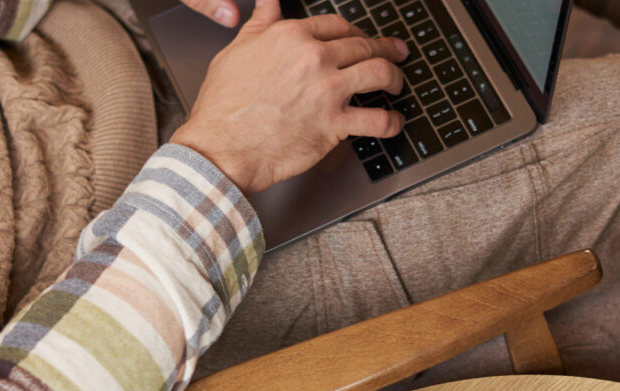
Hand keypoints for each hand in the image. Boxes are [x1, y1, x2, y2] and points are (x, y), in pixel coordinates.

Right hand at [170, 0, 408, 192]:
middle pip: (363, 46)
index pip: (337, 25)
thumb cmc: (223, 106)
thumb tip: (269, 3)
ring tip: (398, 83)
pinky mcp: (334, 125)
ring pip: (379, 73)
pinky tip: (395, 122)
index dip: (354, 32)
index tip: (361, 38)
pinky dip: (392, 122)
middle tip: (395, 54)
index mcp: (291, 37)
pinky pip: (377, 120)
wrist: (221, 147)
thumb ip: (261, 25)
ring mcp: (327, 91)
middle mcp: (314, 58)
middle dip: (384, 49)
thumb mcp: (236, 52)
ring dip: (395, 77)